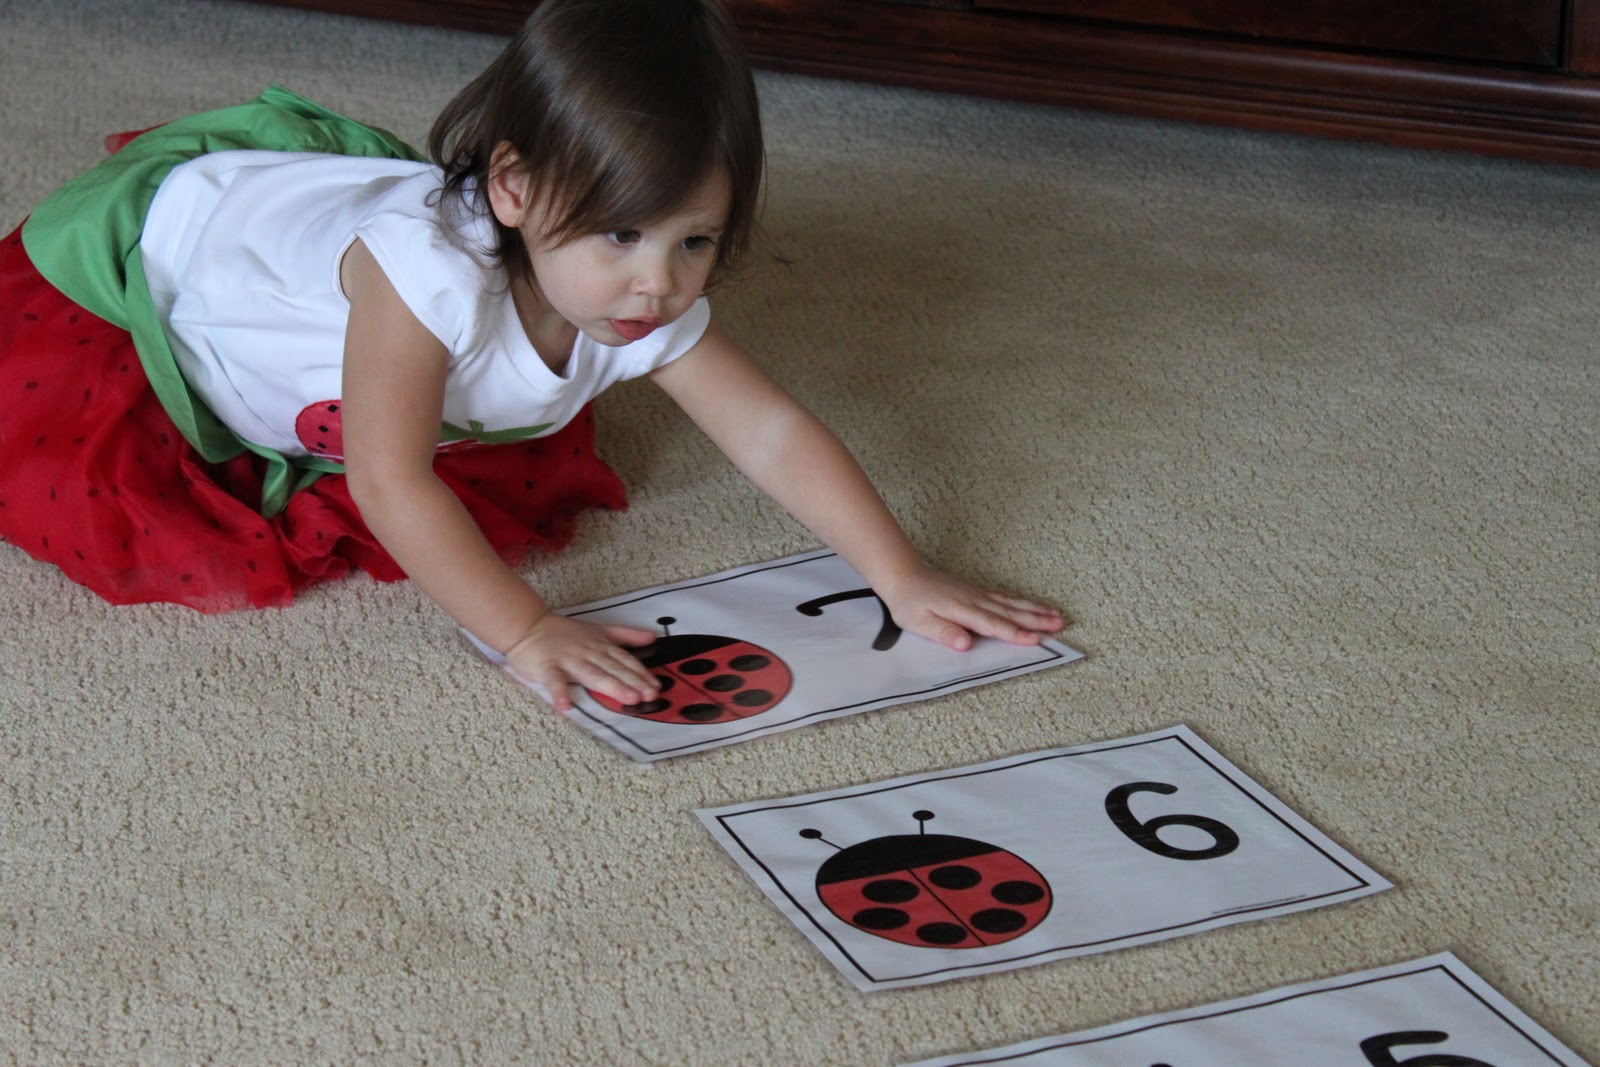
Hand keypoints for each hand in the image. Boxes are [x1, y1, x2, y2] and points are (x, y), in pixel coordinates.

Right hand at [502, 613, 659, 712]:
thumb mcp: (599, 629)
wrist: (529, 626)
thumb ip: (625, 635)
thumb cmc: (564, 632)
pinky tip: (566, 707)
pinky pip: (555, 681)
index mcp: (600, 645)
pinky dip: (559, 693)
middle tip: (649, 695)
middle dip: (633, 682)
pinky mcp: (548, 667)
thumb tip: (652, 637)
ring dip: (611, 686)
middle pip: (614, 669)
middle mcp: (588, 652)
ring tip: (628, 699)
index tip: (655, 686)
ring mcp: (568, 660)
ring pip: (592, 674)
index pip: (625, 661)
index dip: (641, 674)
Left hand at [879, 566, 1064, 652]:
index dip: (1015, 634)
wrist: (904, 574)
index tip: (1035, 639)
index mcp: (962, 610)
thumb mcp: (918, 623)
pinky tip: (1034, 606)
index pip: (993, 625)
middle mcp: (975, 600)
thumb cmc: (909, 602)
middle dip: (1037, 620)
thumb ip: (943, 632)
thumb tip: (965, 644)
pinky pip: (1005, 597)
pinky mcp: (977, 591)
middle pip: (1010, 612)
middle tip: (1061, 625)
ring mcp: (978, 594)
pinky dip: (1022, 602)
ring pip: (1012, 603)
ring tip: (1057, 616)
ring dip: (1036, 610)